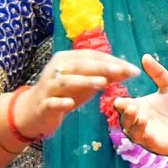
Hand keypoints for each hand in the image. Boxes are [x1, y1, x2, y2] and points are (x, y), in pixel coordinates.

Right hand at [18, 51, 138, 138]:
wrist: (35, 111)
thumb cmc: (66, 93)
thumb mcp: (88, 83)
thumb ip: (108, 76)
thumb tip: (132, 71)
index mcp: (67, 60)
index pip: (92, 56)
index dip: (113, 61)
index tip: (133, 69)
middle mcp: (56, 69)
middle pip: (80, 65)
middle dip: (101, 67)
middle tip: (120, 71)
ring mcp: (48, 87)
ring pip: (65, 81)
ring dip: (84, 81)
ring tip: (102, 83)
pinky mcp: (43, 104)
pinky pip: (51, 102)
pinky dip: (60, 102)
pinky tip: (70, 104)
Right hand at [112, 54, 167, 155]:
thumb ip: (158, 73)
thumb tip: (145, 56)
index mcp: (138, 107)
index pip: (123, 105)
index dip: (120, 103)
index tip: (119, 99)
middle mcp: (138, 121)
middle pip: (125, 119)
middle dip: (126, 113)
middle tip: (131, 105)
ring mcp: (145, 134)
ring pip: (133, 132)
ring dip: (135, 125)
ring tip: (142, 116)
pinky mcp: (155, 144)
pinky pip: (146, 141)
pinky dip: (145, 136)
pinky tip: (147, 129)